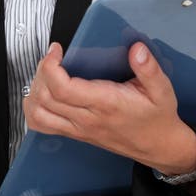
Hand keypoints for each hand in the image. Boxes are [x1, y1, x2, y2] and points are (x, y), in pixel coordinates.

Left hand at [23, 41, 195, 174]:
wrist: (159, 147)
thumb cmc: (158, 118)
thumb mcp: (162, 90)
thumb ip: (149, 68)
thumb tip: (136, 48)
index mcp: (105, 104)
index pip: (62, 88)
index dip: (50, 66)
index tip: (57, 49)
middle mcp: (87, 119)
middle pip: (44, 97)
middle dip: (41, 71)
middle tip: (53, 56)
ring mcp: (78, 129)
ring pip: (38, 113)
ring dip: (34, 91)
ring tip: (47, 74)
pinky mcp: (76, 134)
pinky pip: (43, 124)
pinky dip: (34, 109)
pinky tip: (44, 94)